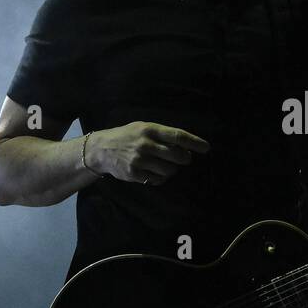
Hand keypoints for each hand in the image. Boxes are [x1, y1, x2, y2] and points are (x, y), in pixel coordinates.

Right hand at [84, 121, 209, 185]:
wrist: (101, 149)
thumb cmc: (128, 137)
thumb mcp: (143, 128)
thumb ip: (162, 134)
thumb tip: (186, 146)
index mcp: (150, 130)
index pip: (177, 136)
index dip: (194, 142)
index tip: (206, 148)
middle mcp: (145, 144)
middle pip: (177, 155)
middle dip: (185, 159)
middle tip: (184, 158)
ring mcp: (139, 160)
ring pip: (169, 170)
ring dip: (172, 169)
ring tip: (165, 165)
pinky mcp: (134, 174)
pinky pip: (157, 180)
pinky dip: (160, 178)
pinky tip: (155, 172)